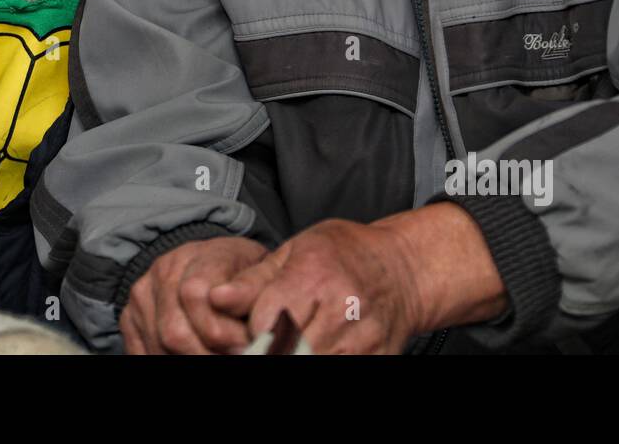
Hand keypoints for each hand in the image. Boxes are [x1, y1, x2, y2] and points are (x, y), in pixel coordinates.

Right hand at [120, 235, 268, 354]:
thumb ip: (252, 289)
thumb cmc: (242, 274)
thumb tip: (235, 310)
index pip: (195, 294)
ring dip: (189, 358)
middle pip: (174, 330)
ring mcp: (143, 293)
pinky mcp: (129, 316)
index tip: (244, 344)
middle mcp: (164, 269)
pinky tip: (191, 353)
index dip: (221, 330)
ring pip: (159, 346)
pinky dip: (166, 359)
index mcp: (199, 255)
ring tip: (216, 353)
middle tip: (233, 355)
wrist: (215, 265)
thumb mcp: (261, 273)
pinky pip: (141, 352)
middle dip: (206, 354)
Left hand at [209, 205, 508, 353]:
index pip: (265, 321)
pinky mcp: (377, 359)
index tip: (252, 324)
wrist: (403, 269)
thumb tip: (215, 298)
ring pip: (309, 363)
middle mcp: (341, 307)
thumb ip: (253, 279)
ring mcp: (362, 338)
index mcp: (314, 273)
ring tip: (292, 339)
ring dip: (293, 355)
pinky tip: (314, 346)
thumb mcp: (294, 250)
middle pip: (285, 350)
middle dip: (269, 349)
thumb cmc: (343, 253)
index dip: (252, 328)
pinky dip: (319, 360)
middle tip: (268, 337)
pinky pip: (337, 369)